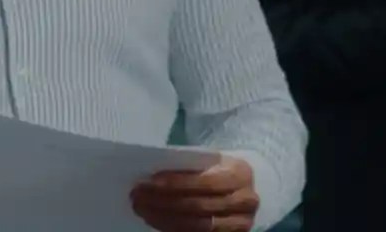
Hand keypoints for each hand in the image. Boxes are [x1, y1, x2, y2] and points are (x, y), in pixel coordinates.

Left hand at [130, 156, 259, 231]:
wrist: (247, 188)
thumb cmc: (221, 169)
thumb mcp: (214, 161)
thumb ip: (192, 166)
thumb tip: (153, 173)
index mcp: (239, 174)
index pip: (205, 182)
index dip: (176, 184)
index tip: (150, 182)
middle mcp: (244, 201)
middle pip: (197, 206)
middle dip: (163, 201)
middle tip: (137, 196)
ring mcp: (240, 223)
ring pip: (196, 226)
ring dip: (163, 218)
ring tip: (141, 209)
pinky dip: (172, 228)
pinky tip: (155, 220)